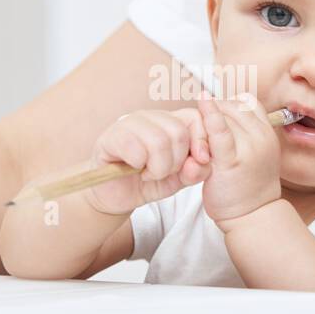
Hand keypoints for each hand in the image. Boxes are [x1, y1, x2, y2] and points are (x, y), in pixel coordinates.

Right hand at [85, 108, 211, 215]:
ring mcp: (129, 123)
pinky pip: (135, 149)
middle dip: (176, 162)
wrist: (117, 196)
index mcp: (169, 121)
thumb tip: (202, 160)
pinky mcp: (111, 137)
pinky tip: (133, 169)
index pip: (195, 117)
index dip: (201, 140)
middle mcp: (149, 117)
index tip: (200, 161)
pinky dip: (139, 166)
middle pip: (178, 132)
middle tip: (164, 172)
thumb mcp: (180, 179)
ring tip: (149, 173)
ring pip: (158, 141)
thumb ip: (197, 170)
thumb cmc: (147, 182)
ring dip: (158, 167)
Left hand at [197, 89, 281, 229]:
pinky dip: (209, 114)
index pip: (248, 103)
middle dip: (215, 111)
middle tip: (202, 129)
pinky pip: (220, 130)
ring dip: (207, 119)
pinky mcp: (231, 161)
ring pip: (225, 115)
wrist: (252, 216)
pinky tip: (201, 101)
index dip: (229, 105)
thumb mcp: (255, 154)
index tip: (216, 115)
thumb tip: (222, 112)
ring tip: (200, 139)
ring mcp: (250, 148)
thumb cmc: (247, 186)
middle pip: (234, 107)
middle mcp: (262, 137)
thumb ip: (245, 134)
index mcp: (268, 134)